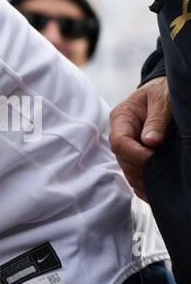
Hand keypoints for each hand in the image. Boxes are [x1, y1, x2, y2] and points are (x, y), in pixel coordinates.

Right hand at [109, 77, 169, 199]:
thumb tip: (150, 142)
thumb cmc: (164, 91)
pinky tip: (152, 193)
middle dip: (139, 169)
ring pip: (127, 169)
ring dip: (141, 179)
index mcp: (121, 118)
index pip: (119, 142)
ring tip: (157, 189)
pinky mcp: (136, 153)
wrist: (165, 90)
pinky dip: (142, 184)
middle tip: (160, 176)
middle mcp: (120, 134)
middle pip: (122, 159)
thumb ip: (156, 120)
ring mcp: (127, 145)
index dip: (135, 154)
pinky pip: (134, 172)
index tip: (153, 157)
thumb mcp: (162, 100)